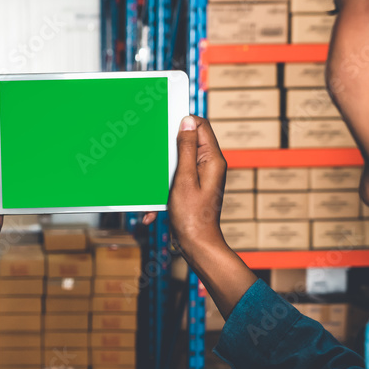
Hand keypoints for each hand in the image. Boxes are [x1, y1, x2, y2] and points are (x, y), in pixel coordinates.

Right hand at [146, 116, 256, 317]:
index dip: (183, 122)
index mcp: (213, 160)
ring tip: (157, 190)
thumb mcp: (184, 179)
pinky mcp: (193, 188)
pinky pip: (176, 180)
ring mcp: (202, 177)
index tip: (164, 126)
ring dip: (163, 175)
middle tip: (156, 159)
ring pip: (178, 163)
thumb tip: (187, 122)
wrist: (197, 245)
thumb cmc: (192, 216)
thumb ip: (186, 149)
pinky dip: (164, 191)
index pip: (201, 126)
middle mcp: (210, 165)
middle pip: (188, 143)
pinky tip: (156, 209)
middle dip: (168, 151)